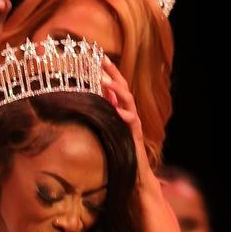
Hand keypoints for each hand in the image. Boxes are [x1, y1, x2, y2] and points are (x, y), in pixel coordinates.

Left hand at [101, 57, 150, 175]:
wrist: (137, 175)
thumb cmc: (121, 154)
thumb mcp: (109, 131)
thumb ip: (105, 114)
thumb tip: (94, 99)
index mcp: (122, 111)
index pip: (116, 87)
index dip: (108, 71)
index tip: (97, 56)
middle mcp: (129, 113)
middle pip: (123, 88)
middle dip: (113, 72)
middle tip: (101, 59)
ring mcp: (134, 123)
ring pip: (128, 101)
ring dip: (116, 89)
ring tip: (104, 80)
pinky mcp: (136, 135)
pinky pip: (132, 122)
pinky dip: (124, 115)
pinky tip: (116, 110)